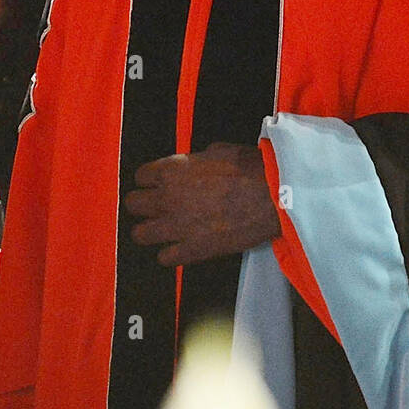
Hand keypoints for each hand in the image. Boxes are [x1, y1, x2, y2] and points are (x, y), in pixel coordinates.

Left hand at [126, 141, 280, 266]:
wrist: (274, 197)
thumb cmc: (253, 171)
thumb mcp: (221, 151)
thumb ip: (198, 160)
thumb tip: (197, 162)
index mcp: (173, 170)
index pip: (140, 176)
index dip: (149, 180)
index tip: (155, 184)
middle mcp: (168, 198)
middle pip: (133, 204)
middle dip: (143, 205)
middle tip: (155, 207)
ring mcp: (177, 226)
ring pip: (140, 234)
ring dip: (149, 231)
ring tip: (161, 231)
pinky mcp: (192, 250)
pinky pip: (164, 258)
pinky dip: (170, 254)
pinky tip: (179, 248)